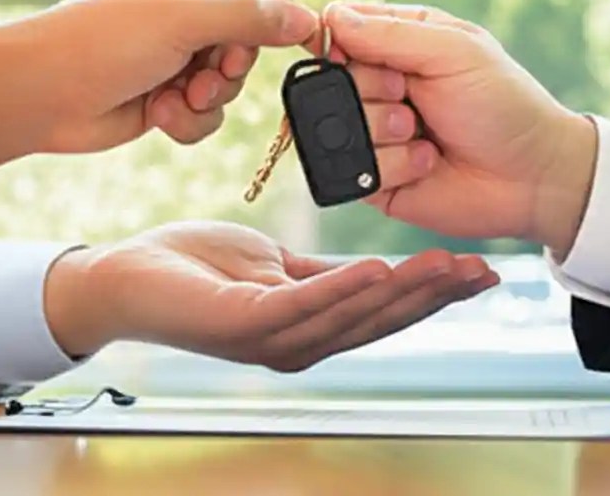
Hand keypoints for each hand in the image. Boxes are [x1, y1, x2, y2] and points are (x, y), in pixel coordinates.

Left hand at [0, 0, 315, 222]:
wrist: (39, 96)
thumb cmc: (100, 41)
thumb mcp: (183, 19)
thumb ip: (249, 18)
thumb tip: (305, 19)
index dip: (278, 9)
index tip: (309, 38)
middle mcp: (173, 9)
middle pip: (242, 38)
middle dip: (229, 66)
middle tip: (210, 76)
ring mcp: (167, 55)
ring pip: (225, 81)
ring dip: (209, 97)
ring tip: (177, 99)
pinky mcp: (160, 96)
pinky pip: (203, 110)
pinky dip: (189, 118)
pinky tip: (159, 117)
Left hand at [43, 221, 499, 370]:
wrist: (127, 276)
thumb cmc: (196, 269)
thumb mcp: (275, 264)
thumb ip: (322, 274)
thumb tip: (375, 271)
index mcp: (308, 327)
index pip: (383, 312)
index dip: (434, 295)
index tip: (482, 272)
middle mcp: (296, 344)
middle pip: (378, 321)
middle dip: (434, 296)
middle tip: (481, 271)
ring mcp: (269, 340)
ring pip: (349, 317)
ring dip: (401, 293)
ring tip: (443, 266)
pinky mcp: (239, 324)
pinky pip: (300, 305)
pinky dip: (341, 290)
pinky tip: (376, 270)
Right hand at [324, 2, 598, 252]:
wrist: (534, 178)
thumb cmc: (505, 105)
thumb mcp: (454, 52)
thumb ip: (391, 33)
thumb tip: (329, 16)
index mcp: (401, 43)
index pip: (341, 29)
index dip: (336, 41)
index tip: (348, 54)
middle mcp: (382, 86)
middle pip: (331, 79)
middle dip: (372, 90)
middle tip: (411, 98)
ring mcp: (376, 133)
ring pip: (336, 127)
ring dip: (384, 131)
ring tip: (425, 135)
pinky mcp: (376, 178)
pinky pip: (352, 170)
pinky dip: (392, 167)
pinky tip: (426, 163)